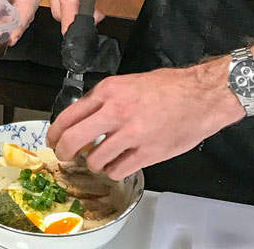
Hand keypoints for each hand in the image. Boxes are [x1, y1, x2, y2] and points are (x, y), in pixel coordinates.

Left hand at [45, 58, 243, 180]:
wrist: (201, 96)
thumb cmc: (169, 87)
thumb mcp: (129, 83)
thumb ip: (105, 99)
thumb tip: (85, 117)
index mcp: (108, 91)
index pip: (69, 115)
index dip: (55, 132)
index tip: (53, 140)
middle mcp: (115, 112)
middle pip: (74, 140)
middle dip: (64, 153)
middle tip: (65, 157)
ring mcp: (131, 135)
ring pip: (95, 160)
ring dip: (94, 164)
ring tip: (101, 160)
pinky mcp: (147, 153)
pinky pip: (117, 170)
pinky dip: (114, 171)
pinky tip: (119, 164)